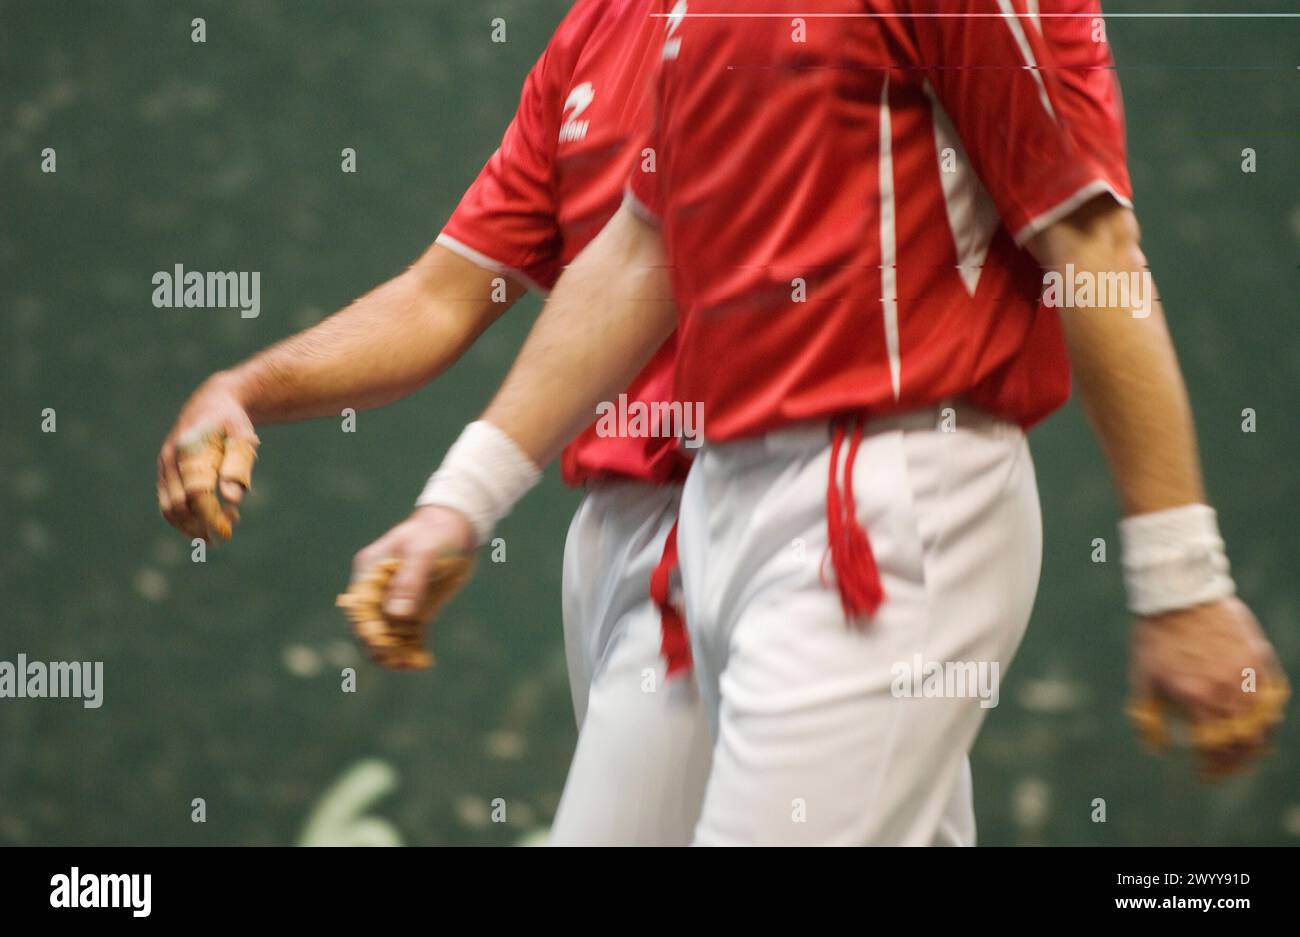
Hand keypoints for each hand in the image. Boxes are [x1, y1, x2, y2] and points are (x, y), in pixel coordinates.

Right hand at [158, 373, 258, 540]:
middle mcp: (170, 458)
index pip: (197, 494)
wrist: (213, 403)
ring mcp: (164, 466)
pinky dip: (186, 518)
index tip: (228, 532)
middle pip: (179, 506)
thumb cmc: (233, 422)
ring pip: (169, 509)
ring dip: (192, 527)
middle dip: (202, 525)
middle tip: (229, 529)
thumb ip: (239, 466)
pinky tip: (212, 516)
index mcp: (189, 448)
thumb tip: (232, 499)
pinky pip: (168, 503)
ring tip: (222, 527)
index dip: (211, 517)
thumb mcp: (243, 438)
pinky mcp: (164, 473)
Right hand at [340, 505, 476, 668]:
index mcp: (369, 573)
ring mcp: (396, 603)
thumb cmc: (437, 533)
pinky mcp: (415, 611)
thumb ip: (410, 580)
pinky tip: (424, 662)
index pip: (359, 608)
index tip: (383, 645)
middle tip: (400, 662)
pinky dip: (413, 651)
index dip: (367, 629)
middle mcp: (378, 591)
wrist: (458, 528)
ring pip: (388, 637)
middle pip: (369, 627)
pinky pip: (408, 637)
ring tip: (414, 665)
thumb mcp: (424, 552)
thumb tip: (396, 614)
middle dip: (381, 647)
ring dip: (397, 654)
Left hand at [1128, 597, 1288, 779]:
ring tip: (1245, 753)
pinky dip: (1269, 716)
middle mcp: (1227, 688)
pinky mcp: (1259, 656)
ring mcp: (1247, 672)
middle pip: (1243, 741)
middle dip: (1235, 763)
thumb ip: (1148, 717)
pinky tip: (1259, 724)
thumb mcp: (1142, 677)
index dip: (1212, 768)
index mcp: (1196, 696)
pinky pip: (1274, 696)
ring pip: (1265, 723)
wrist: (1177, 592)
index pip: (1213, 747)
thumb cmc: (1154, 635)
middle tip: (1225, 770)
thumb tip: (1157, 750)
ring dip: (1257, 744)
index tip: (1204, 776)